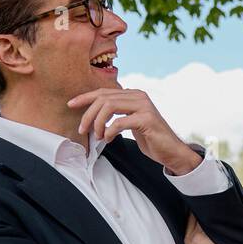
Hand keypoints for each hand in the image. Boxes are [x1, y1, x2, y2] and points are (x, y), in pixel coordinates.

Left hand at [67, 88, 201, 173]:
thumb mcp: (131, 122)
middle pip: (103, 98)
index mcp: (133, 94)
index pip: (104, 92)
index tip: (71, 105)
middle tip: (82, 129)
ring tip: (97, 136)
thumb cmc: (150, 138)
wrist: (171, 152)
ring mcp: (144, 106)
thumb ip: (118, 113)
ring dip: (98, 123)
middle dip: (88, 114)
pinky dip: (109, 131)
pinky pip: (119, 122)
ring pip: (109, 106)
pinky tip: (108, 139)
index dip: (85, 97)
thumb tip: (96, 111)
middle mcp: (139, 96)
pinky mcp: (147, 119)